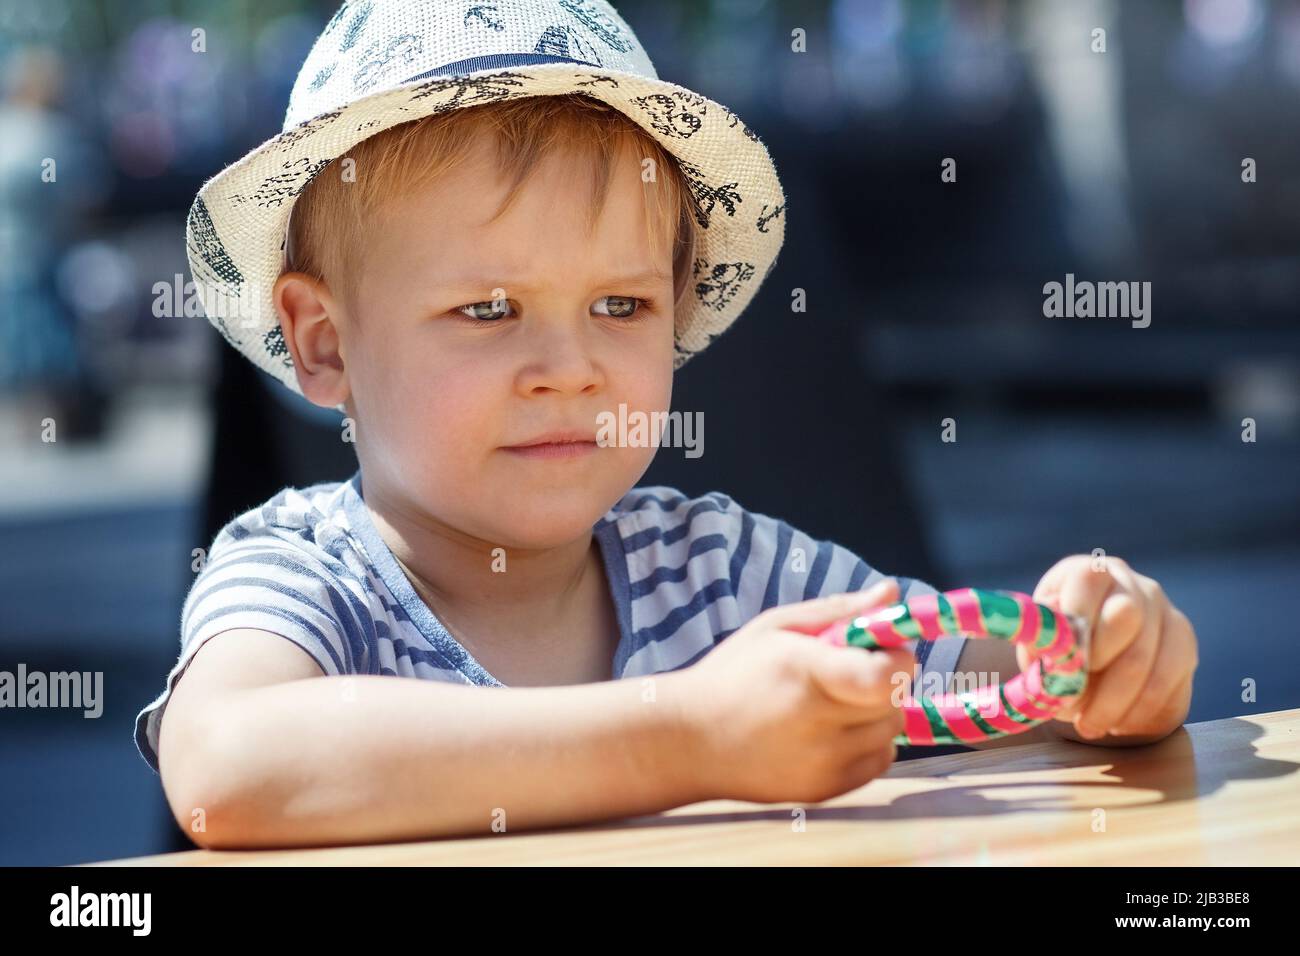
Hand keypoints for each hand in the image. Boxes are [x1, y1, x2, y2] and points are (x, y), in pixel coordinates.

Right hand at [676, 578, 912, 803]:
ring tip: (833, 704)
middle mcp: (819, 722)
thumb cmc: (733, 674)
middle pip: (894, 701)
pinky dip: (866, 744)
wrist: (690, 741)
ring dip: (874, 714)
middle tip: (849, 673)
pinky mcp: (825, 789)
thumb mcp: (777, 627)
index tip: (880, 650)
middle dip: (883, 681)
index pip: (888, 676)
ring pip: (890, 732)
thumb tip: (891, 593)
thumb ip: (838, 610)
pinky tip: (830, 732)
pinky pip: (878, 761)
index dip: (897, 660)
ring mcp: (823, 762)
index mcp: (806, 671)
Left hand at [1026, 555, 1197, 743]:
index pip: (1088, 581)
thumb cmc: (1058, 650)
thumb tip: (1051, 649)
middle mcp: (1130, 583)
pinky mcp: (1184, 641)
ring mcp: (1164, 609)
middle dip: (1097, 668)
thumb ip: (1040, 645)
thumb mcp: (1038, 645)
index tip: (1065, 666)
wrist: (1093, 665)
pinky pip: (1170, 681)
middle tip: (1074, 710)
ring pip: (1149, 659)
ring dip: (1116, 703)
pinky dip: (1141, 711)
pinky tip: (1118, 724)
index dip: (1077, 621)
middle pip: (1126, 616)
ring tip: (1090, 726)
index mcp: (1087, 573)